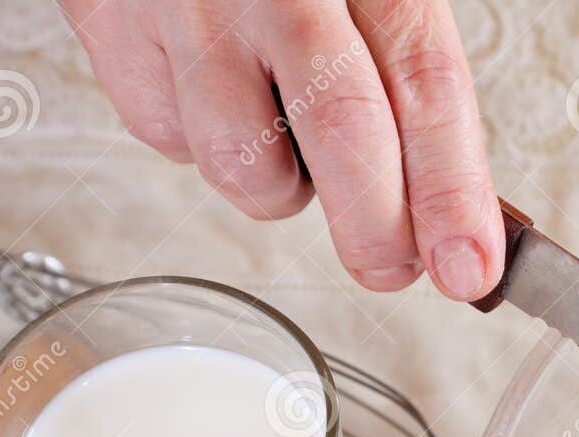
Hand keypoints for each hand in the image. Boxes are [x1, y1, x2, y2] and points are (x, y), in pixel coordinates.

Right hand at [59, 0, 503, 300]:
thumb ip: (412, 90)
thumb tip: (457, 221)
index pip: (427, 85)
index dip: (454, 190)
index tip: (470, 268)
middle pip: (342, 128)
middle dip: (376, 228)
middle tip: (390, 266)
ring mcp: (186, 2)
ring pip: (241, 160)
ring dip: (278, 185)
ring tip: (284, 137)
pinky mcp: (108, 18)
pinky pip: (166, 134)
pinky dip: (200, 142)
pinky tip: (213, 92)